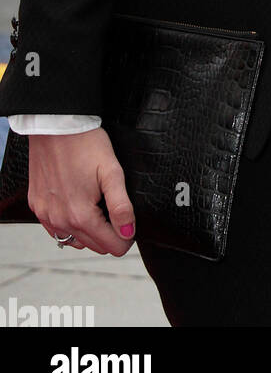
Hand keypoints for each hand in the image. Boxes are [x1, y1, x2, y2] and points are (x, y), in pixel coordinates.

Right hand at [28, 128, 135, 255]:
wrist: (55, 126)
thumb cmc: (87, 145)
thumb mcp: (112, 172)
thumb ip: (121, 207)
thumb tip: (128, 233)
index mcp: (81, 216)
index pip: (110, 246)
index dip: (126, 238)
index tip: (131, 226)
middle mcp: (60, 221)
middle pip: (94, 246)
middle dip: (110, 235)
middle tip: (117, 212)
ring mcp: (45, 215)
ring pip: (74, 240)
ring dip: (90, 232)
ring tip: (98, 207)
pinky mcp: (37, 207)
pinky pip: (56, 229)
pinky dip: (70, 224)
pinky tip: (78, 206)